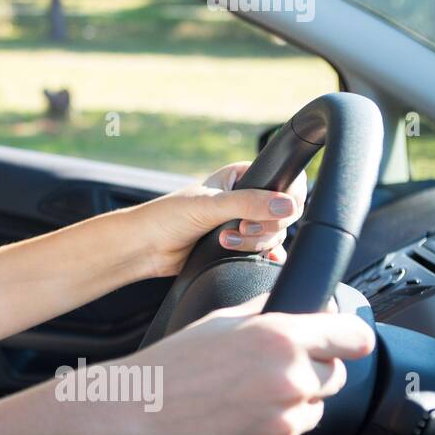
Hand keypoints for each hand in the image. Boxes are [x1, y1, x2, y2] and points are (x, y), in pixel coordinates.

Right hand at [81, 294, 373, 434]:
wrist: (132, 418)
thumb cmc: (165, 369)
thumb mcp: (214, 323)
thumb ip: (261, 314)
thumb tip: (290, 307)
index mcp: (278, 339)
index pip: (352, 337)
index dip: (346, 338)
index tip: (340, 342)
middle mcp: (290, 381)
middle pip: (334, 377)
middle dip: (308, 373)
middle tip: (264, 374)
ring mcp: (285, 424)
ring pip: (311, 412)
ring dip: (288, 406)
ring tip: (238, 402)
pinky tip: (230, 424)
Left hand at [132, 161, 306, 277]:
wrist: (147, 247)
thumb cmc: (168, 217)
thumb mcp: (210, 205)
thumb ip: (249, 204)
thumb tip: (287, 206)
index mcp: (242, 176)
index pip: (285, 181)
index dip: (287, 198)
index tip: (273, 211)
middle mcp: (247, 197)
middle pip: (284, 213)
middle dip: (265, 226)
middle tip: (241, 228)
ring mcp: (245, 221)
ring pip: (275, 234)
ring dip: (255, 242)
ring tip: (224, 240)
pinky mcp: (241, 245)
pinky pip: (269, 251)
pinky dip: (266, 256)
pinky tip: (261, 258)